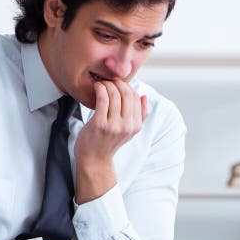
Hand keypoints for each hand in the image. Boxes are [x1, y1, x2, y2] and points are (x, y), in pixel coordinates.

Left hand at [74, 79, 148, 203]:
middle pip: (127, 94)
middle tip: (109, 81)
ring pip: (114, 94)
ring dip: (107, 84)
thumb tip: (144, 97)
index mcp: (136, 126)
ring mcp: (114, 126)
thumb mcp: (129, 130)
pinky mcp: (100, 124)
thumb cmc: (109, 142)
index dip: (127, 87)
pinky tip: (97, 87)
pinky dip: (100, 89)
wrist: (94, 158)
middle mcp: (127, 126)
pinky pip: (102, 99)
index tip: (118, 84)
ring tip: (102, 84)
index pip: (136, 98)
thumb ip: (140, 115)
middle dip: (118, 83)